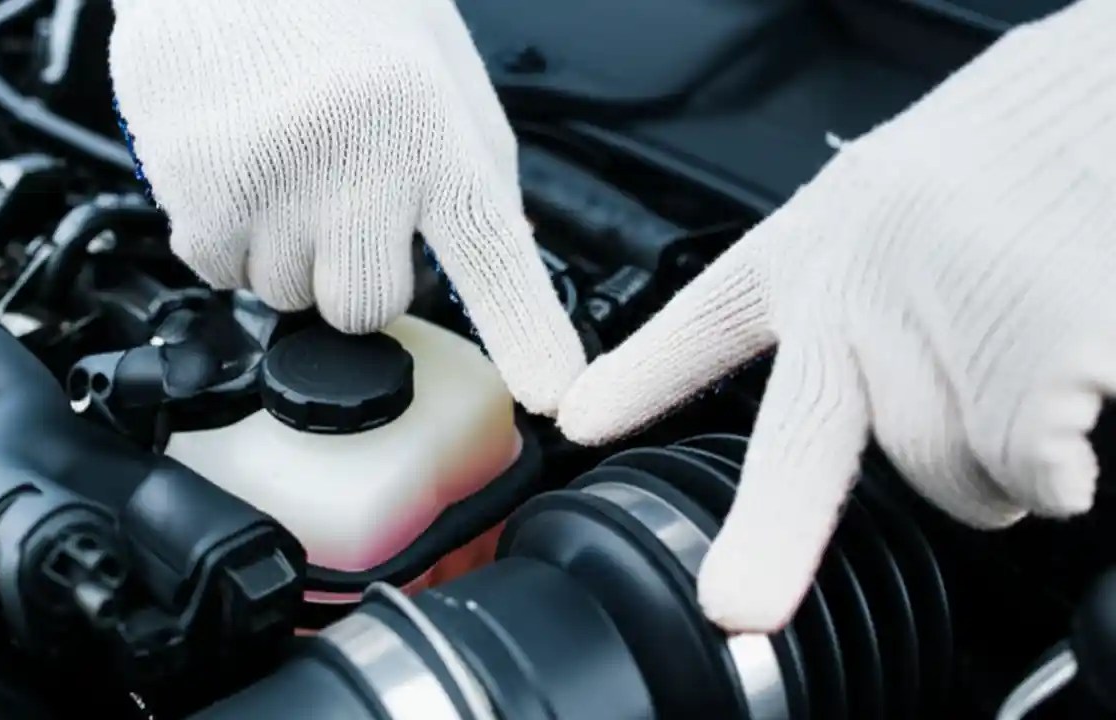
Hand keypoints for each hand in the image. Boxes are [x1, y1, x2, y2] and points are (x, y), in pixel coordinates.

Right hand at [108, 0, 584, 413]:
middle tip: (343, 204)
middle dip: (355, 275)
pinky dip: (229, 239)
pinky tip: (238, 169)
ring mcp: (270, 179)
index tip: (554, 395)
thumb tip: (502, 260)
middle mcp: (356, 158)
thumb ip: (472, 174)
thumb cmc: (342, 9)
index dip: (528, 336)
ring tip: (285, 167)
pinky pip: (218, 274)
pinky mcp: (196, 191)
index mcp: (433, 128)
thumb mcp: (441, 80)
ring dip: (287, 254)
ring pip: (287, 298)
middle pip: (367, 310)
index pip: (492, 253)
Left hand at [557, 0, 1115, 631]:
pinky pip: (1033, 473)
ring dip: (998, 469)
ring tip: (1033, 383)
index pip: (709, 315)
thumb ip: (862, 299)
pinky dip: (1061, 465)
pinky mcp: (1026, 355)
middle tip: (739, 604)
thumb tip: (887, 418)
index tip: (580, 419)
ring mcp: (934, 324)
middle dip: (767, 537)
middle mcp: (859, 285)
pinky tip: (1077, 394)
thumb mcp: (903, 200)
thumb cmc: (1030, 147)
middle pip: (800, 443)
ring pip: (950, 478)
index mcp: (822, 241)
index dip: (642, 374)